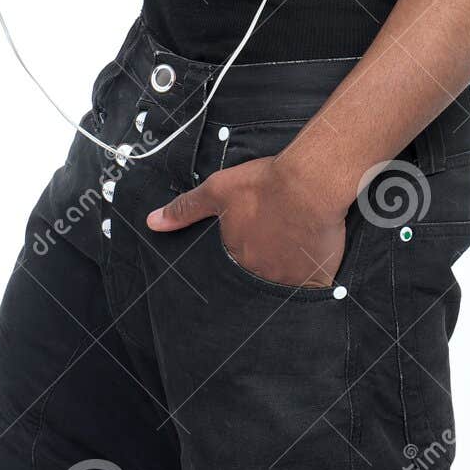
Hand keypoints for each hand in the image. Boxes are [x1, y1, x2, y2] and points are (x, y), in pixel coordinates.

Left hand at [146, 155, 346, 288]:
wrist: (308, 183)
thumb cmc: (265, 184)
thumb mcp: (218, 190)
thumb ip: (186, 208)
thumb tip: (153, 222)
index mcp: (236, 255)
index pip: (237, 261)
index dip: (248, 246)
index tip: (259, 232)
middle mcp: (260, 274)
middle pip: (261, 273)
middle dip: (267, 259)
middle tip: (278, 236)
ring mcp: (289, 279)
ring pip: (286, 280)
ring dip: (289, 267)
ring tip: (296, 243)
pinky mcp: (315, 277)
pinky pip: (314, 286)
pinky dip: (314, 276)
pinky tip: (314, 258)